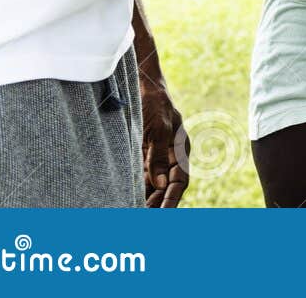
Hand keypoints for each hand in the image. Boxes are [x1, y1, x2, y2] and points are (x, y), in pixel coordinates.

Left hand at [139, 77, 188, 207]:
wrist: (141, 83)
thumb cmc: (153, 102)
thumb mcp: (156, 128)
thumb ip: (158, 157)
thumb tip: (161, 184)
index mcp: (179, 149)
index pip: (180, 181)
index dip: (173, 200)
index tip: (164, 216)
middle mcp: (169, 154)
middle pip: (166, 186)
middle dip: (158, 205)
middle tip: (143, 221)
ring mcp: (156, 153)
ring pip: (153, 183)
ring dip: (146, 199)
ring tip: (132, 215)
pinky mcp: (143, 151)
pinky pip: (141, 175)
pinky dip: (135, 187)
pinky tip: (126, 198)